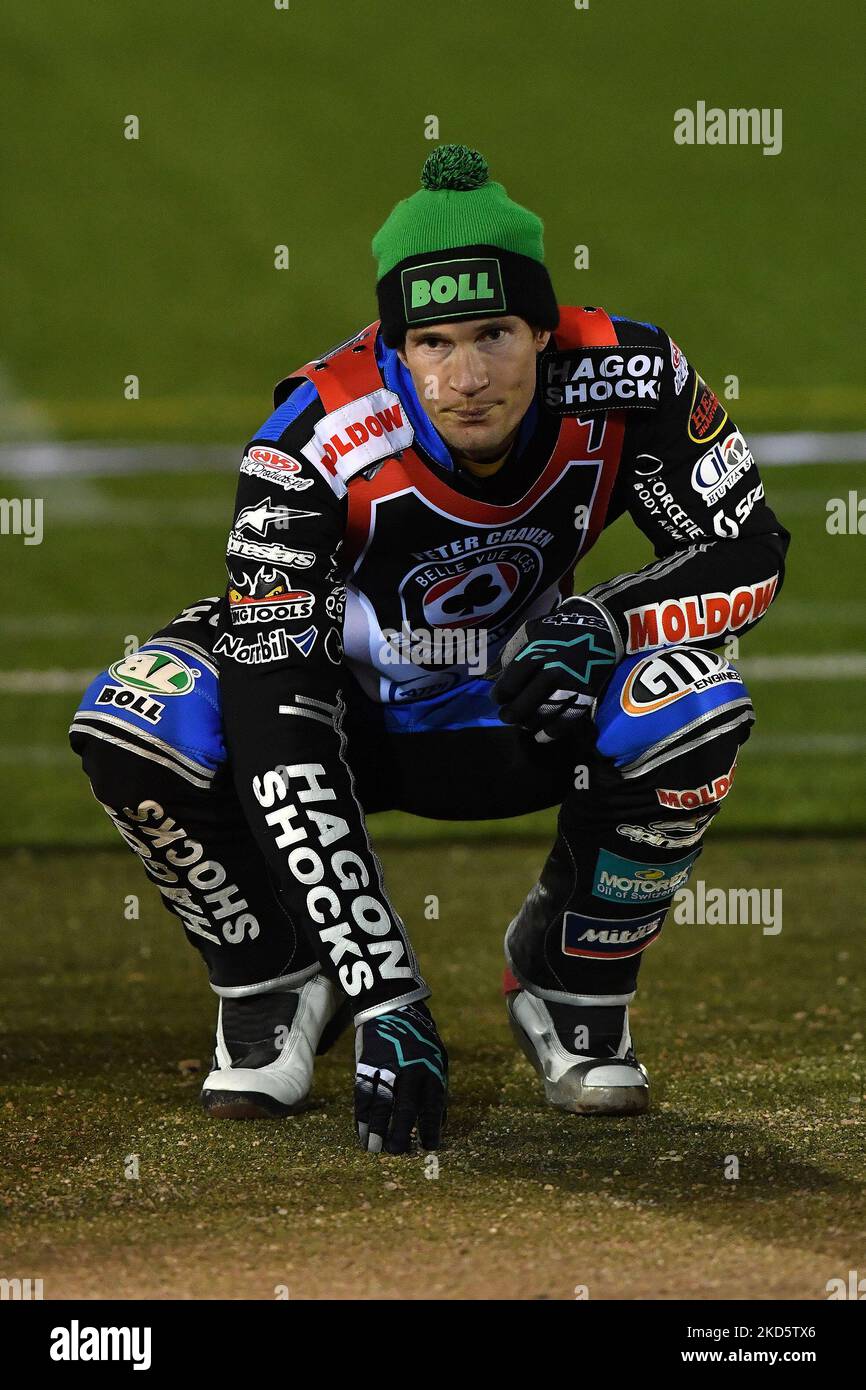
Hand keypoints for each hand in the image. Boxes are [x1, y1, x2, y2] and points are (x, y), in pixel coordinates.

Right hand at [354, 1002, 447, 1153]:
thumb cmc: (420, 1038)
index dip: (430, 1129)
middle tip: (397, 1153)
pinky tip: (361, 1132)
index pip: (432, 1106)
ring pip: (381, 1105)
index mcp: (431, 1070)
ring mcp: (387, 1068)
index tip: (428, 1147)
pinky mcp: (367, 1066)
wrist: (393, 1007)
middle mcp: (410, 1071)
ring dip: (376, 1130)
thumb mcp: (437, 1059)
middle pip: (406, 1109)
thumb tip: (440, 1123)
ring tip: (374, 1149)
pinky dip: (362, 1116)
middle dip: (400, 1134)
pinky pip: (363, 1096)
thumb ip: (438, 1089)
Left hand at [485, 595, 621, 741]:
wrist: (600, 628)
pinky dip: (553, 731)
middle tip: (507, 717)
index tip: (498, 699)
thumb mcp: (531, 631)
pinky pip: (568, 720)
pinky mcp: (587, 695)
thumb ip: (512, 651)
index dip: (500, 696)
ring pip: (544, 714)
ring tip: (524, 723)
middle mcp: (552, 671)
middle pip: (524, 704)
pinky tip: (542, 735)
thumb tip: (496, 674)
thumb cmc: (559, 630)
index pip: (510, 683)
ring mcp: (571, 685)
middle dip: (511, 715)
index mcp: (536, 653)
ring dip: (530, 723)